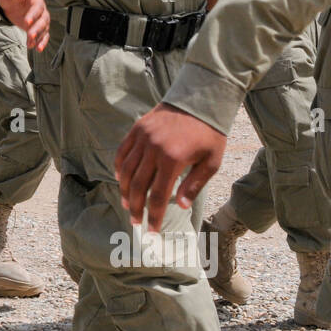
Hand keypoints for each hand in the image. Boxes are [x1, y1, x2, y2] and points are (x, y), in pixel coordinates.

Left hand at [0, 0, 49, 50]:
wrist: (8, 0)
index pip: (38, 6)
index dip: (34, 15)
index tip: (26, 23)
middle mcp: (41, 8)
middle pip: (44, 19)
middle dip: (37, 28)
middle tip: (30, 36)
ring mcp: (39, 18)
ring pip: (44, 28)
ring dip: (39, 38)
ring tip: (31, 45)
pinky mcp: (36, 26)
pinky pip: (42, 35)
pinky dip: (41, 42)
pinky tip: (37, 49)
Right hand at [114, 104, 226, 231]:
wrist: (199, 100)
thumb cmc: (209, 134)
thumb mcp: (211, 162)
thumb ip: (194, 185)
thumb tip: (180, 206)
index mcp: (173, 159)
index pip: (158, 195)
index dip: (153, 215)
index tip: (152, 230)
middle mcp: (153, 149)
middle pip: (137, 186)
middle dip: (136, 207)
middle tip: (136, 221)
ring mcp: (142, 138)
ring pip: (126, 171)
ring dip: (124, 191)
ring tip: (127, 204)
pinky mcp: (137, 129)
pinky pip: (122, 152)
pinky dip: (119, 168)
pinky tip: (121, 180)